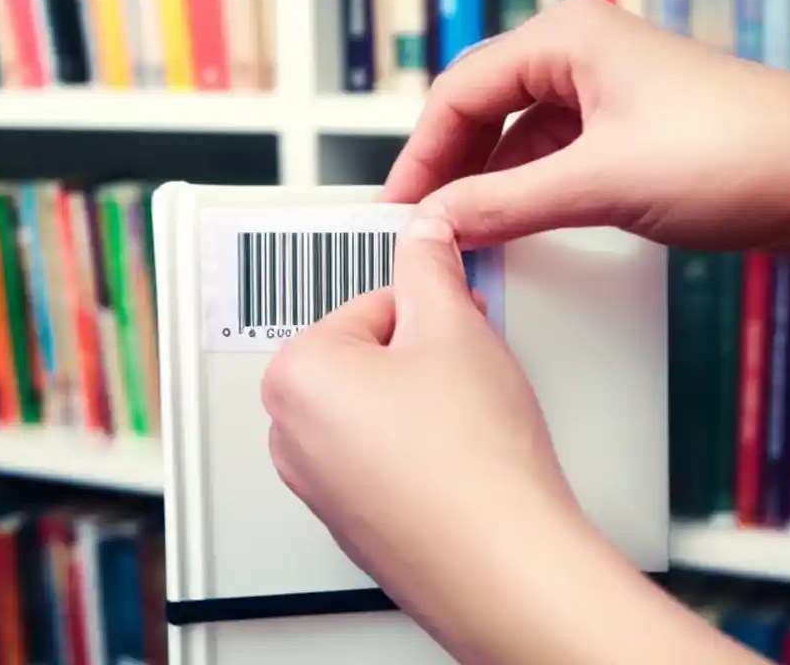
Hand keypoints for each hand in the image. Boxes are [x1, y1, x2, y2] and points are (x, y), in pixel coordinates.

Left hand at [262, 215, 761, 664]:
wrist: (501, 559)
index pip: (368, 305)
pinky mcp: (351, 520)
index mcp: (295, 375)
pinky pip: (381, 458)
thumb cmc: (470, 460)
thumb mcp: (454, 325)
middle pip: (366, 356)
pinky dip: (417, 450)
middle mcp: (288, 433)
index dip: (430, 310)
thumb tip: (424, 229)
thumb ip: (432, 263)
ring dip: (421, 401)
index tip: (458, 323)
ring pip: (375, 408)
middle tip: (466, 374)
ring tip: (467, 422)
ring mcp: (316, 484)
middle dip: (421, 355)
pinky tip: (459, 460)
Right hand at [386, 0, 789, 336]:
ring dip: (485, 186)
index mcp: (568, 38)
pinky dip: (524, 194)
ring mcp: (608, 93)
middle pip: (482, 112)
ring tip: (459, 235)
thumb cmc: (740, 152)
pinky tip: (512, 229)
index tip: (397, 210)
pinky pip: (552, 159)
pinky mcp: (629, 131)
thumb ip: (504, 204)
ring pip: (516, 138)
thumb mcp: (600, 183)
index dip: (420, 156)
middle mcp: (583, 55)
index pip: (459, 94)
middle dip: (448, 170)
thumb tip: (435, 223)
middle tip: (417, 227)